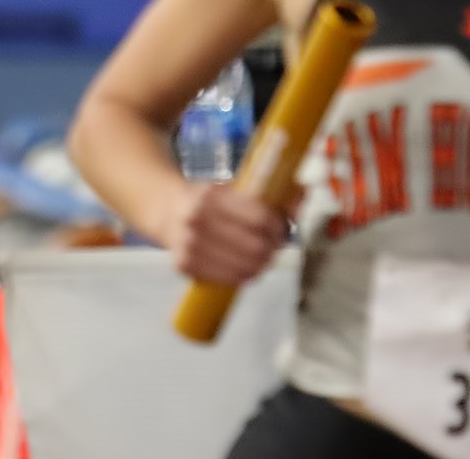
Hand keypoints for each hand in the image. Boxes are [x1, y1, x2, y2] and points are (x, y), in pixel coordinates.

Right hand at [166, 181, 288, 285]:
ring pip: (246, 268)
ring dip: (261, 264)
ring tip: (260, 256)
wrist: (166, 211)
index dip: (277, 226)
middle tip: (271, 244)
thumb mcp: (234, 189)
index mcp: (210, 196)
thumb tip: (303, 194)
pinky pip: (230, 280)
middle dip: (271, 248)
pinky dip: (244, 275)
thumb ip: (272, 193)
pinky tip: (244, 266)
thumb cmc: (208, 199)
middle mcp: (196, 221)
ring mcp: (188, 246)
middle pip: (256, 247)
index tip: (279, 227)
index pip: (259, 218)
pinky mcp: (184, 266)